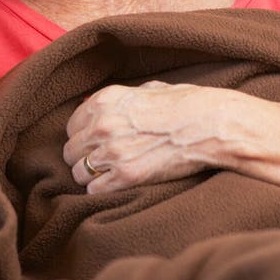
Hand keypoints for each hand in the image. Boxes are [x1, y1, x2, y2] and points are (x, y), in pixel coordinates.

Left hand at [63, 81, 237, 193]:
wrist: (208, 123)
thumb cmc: (184, 104)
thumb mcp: (148, 89)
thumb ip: (122, 100)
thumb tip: (106, 109)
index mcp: (105, 100)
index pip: (72, 126)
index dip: (83, 135)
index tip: (94, 142)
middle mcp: (102, 125)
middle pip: (71, 151)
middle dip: (84, 156)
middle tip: (102, 160)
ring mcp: (113, 152)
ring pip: (78, 173)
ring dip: (92, 175)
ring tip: (110, 173)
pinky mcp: (126, 176)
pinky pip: (94, 190)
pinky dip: (103, 190)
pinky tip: (118, 183)